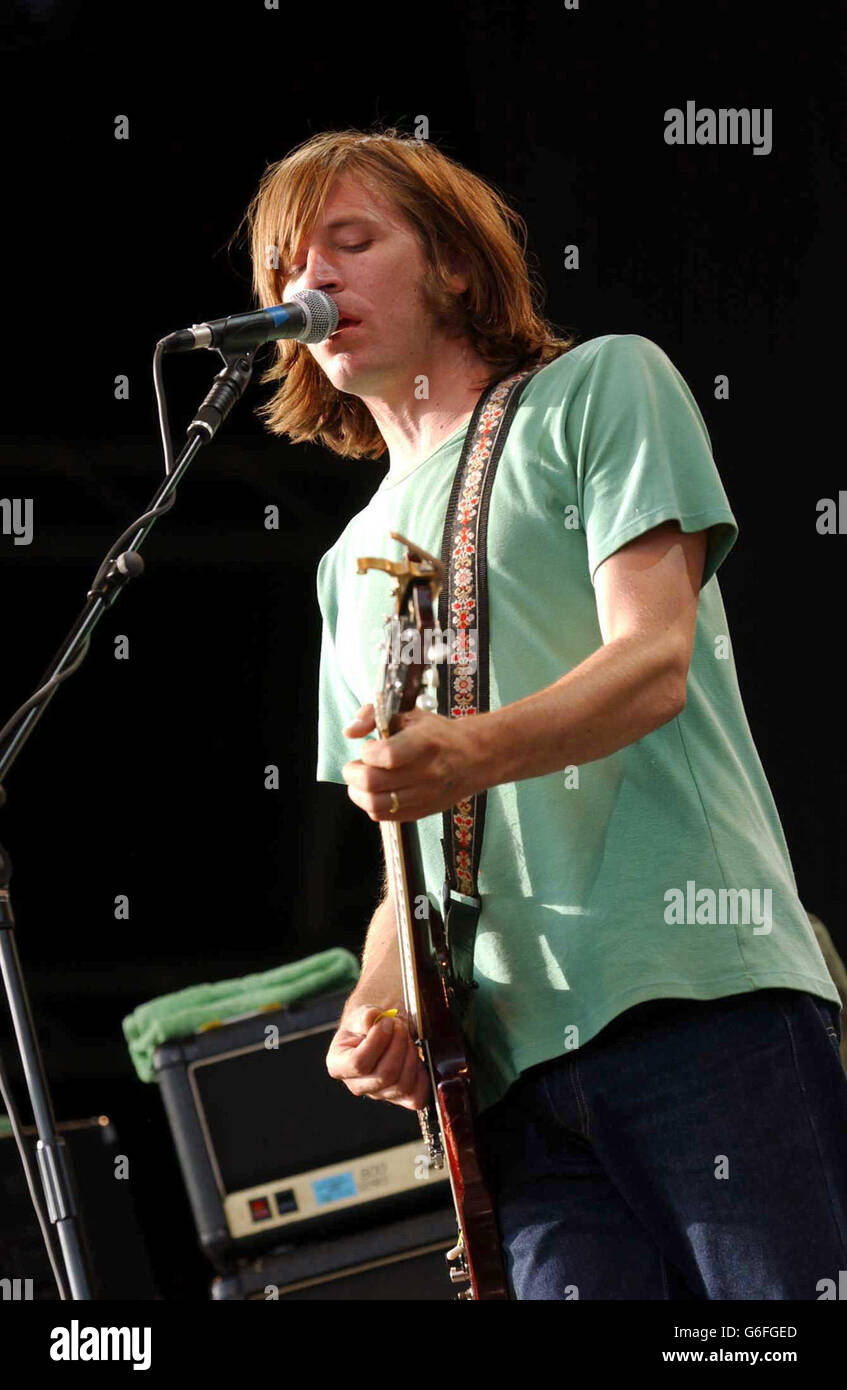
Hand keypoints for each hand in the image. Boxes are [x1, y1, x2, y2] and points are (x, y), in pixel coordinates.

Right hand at [325, 1003, 431, 1109]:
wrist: (380, 1029)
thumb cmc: (368, 1024)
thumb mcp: (362, 1013)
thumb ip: (365, 1016)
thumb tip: (372, 1019)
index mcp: (339, 1065)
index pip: (358, 1063)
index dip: (377, 1042)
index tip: (386, 1022)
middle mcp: (357, 1085)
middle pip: (384, 1076)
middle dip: (398, 1045)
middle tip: (400, 1026)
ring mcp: (379, 1094)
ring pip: (402, 1085)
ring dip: (410, 1055)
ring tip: (407, 1037)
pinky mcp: (400, 1099)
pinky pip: (416, 1097)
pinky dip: (421, 1075)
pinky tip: (417, 1057)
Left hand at [341, 703, 485, 820]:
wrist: (474, 757)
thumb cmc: (437, 734)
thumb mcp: (408, 714)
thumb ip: (373, 715)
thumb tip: (350, 732)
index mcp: (424, 743)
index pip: (386, 755)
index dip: (368, 752)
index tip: (369, 746)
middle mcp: (426, 773)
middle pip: (373, 783)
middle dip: (353, 773)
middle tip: (355, 766)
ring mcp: (424, 796)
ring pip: (375, 805)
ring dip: (357, 793)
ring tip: (360, 781)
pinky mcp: (422, 811)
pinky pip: (385, 816)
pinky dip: (371, 805)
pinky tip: (375, 792)